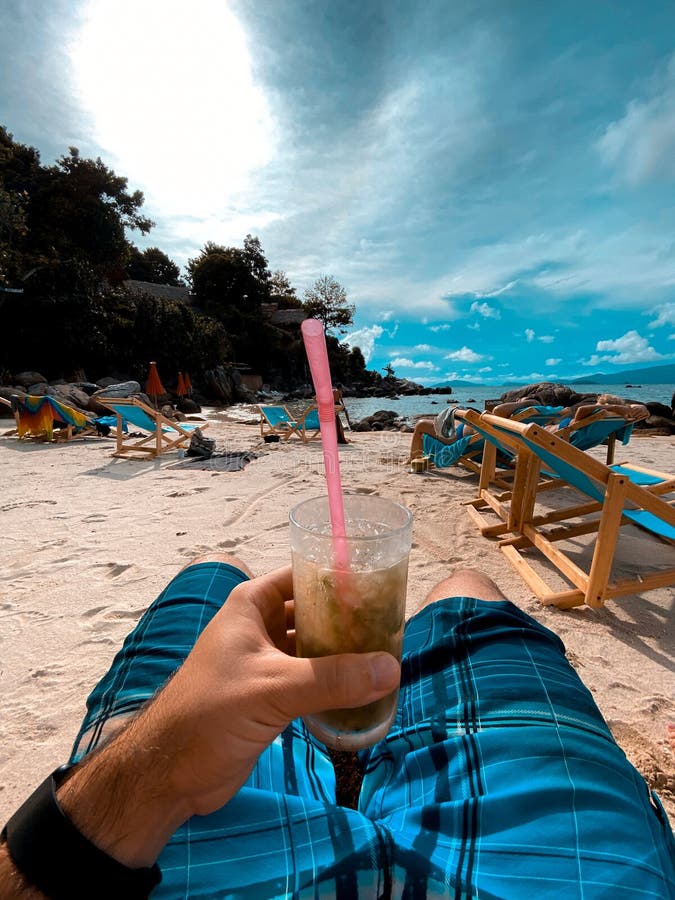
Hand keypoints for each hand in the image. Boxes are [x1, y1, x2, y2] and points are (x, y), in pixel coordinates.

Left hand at [153, 565, 399, 814]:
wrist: (169, 774)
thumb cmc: (211, 712)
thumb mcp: (274, 688)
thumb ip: (332, 678)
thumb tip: (391, 668)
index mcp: (251, 604)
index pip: (303, 576)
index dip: (339, 578)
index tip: (382, 585)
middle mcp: (259, 626)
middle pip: (314, 612)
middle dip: (349, 620)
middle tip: (393, 627)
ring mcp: (265, 662)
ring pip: (314, 648)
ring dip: (344, 654)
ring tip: (387, 657)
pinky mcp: (271, 696)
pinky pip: (311, 680)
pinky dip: (335, 683)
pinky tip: (365, 689)